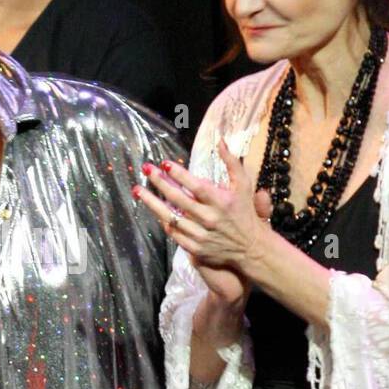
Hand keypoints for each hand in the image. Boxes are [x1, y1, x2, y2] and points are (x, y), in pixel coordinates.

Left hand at [134, 143, 272, 287]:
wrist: (250, 247)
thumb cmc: (245, 211)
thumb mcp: (243, 185)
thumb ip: (231, 162)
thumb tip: (219, 140)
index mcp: (221, 201)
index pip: (196, 186)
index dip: (179, 174)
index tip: (164, 163)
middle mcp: (209, 218)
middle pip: (178, 199)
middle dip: (160, 182)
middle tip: (146, 169)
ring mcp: (201, 235)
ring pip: (170, 217)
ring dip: (152, 203)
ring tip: (138, 190)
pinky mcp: (195, 248)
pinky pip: (174, 233)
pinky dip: (163, 221)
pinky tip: (154, 209)